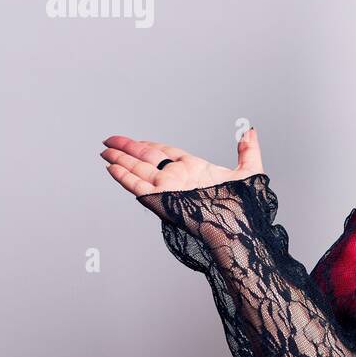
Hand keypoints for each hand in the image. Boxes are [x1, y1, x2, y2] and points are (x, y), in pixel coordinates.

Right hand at [101, 127, 263, 198]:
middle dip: (128, 148)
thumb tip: (250, 130)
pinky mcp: (161, 199)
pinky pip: (138, 186)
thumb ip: (248, 150)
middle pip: (147, 158)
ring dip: (120, 160)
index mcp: (195, 169)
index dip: (150, 145)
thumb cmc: (245, 205)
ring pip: (138, 169)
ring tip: (105, 150)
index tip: (136, 140)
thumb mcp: (250, 170)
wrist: (238, 226)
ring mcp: (168, 188)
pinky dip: (123, 177)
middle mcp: (178, 178)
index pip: (166, 153)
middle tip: (110, 140)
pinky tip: (111, 168)